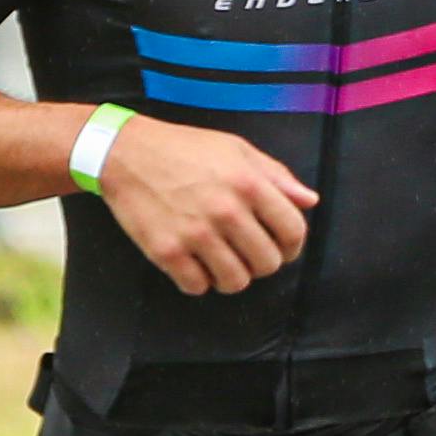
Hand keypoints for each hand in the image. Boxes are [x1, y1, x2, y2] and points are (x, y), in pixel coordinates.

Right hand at [90, 111, 318, 296]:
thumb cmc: (185, 148)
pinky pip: (197, 287)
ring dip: (233, 276)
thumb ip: (277, 176)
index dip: (293, 246)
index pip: (293, 231)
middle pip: (267, 264)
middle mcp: (226, 211)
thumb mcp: (236, 150)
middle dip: (262, 263)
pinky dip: (199, 281)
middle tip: (247, 254)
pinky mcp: (167, 251)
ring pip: (235, 283)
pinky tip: (194, 263)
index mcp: (249, 183)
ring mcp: (196, 234)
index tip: (282, 248)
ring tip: (222, 261)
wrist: (126, 153)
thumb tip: (310, 201)